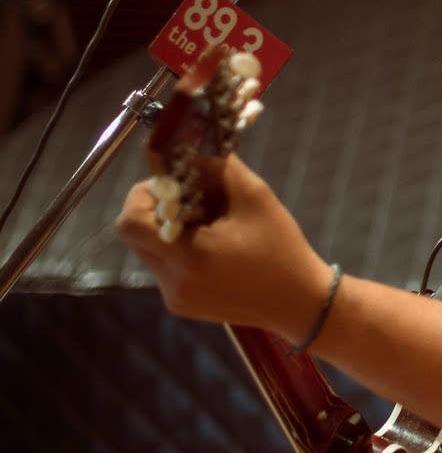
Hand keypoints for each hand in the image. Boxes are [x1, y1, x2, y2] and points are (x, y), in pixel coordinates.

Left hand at [117, 155, 329, 341]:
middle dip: (155, 211)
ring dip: (167, 231)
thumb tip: (188, 148)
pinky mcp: (180, 304)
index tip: (173, 187)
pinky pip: (163, 268)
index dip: (142, 196)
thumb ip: (218, 167)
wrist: (299, 301)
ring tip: (207, 227)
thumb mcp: (256, 198)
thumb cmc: (282, 248)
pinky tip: (213, 250)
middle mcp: (174, 281)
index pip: (130, 222)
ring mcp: (175, 297)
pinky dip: (179, 251)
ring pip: (148, 250)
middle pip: (134, 235)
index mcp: (190, 255)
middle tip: (190, 202)